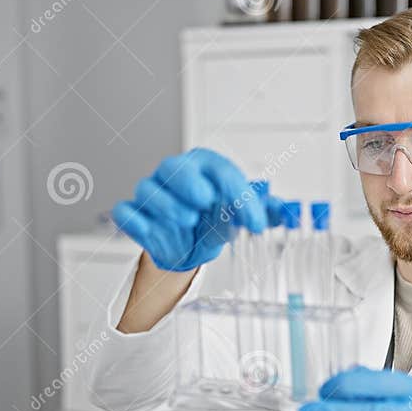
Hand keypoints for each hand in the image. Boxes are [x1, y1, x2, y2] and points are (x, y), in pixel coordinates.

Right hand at [112, 148, 282, 271]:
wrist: (190, 244)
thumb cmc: (215, 221)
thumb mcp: (242, 217)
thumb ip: (265, 212)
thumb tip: (284, 211)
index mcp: (206, 166)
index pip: (223, 173)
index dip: (241, 198)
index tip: (256, 224)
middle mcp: (175, 173)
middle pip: (174, 167)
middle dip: (188, 183)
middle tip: (205, 202)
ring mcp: (151, 192)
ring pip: (149, 191)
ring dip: (169, 208)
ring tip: (188, 223)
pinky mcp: (132, 213)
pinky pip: (126, 213)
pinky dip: (139, 225)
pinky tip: (158, 235)